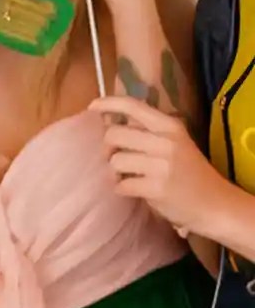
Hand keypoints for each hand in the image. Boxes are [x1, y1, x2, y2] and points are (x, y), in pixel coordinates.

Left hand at [91, 95, 227, 233]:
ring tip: (129, 176)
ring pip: (115, 161)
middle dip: (108, 148)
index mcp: (170, 126)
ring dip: (116, 171)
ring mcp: (161, 165)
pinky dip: (122, 189)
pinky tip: (134, 190)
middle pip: (113, 134)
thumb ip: (147, 131)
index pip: (133, 105)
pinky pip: (121, 185)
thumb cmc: (190, 172)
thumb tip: (108, 122)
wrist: (216, 204)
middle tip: (115, 157)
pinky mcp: (156, 188)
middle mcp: (165, 141)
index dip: (108, 103)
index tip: (92, 107)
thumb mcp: (175, 142)